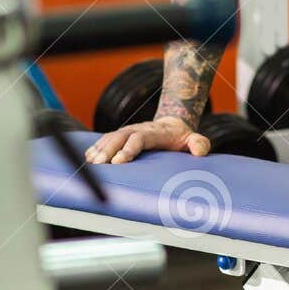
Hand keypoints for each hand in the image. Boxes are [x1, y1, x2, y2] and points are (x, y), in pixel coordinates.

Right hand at [86, 117, 209, 163]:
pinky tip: (88, 157)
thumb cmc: (182, 137)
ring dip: (99, 149)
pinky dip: (96, 146)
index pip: (139, 139)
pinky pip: (106, 139)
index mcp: (155, 132)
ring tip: (89, 163)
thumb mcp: (194, 139)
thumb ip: (199, 144)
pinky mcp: (122, 136)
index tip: (118, 162)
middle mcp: (139, 129)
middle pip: (120, 137)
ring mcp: (129, 131)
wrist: (172, 124)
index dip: (128, 149)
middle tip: (98, 165)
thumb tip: (200, 151)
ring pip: (111, 137)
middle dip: (108, 150)